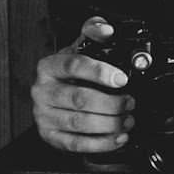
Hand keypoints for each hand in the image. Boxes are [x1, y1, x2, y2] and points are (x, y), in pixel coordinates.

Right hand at [31, 16, 135, 152]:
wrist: (52, 92)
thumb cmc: (69, 69)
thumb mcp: (79, 46)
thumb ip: (94, 31)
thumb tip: (106, 29)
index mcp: (49, 66)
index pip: (73, 65)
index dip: (100, 72)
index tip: (121, 78)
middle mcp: (43, 91)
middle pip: (78, 98)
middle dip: (110, 103)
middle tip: (130, 102)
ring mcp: (44, 115)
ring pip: (78, 123)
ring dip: (109, 124)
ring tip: (127, 119)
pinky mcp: (49, 136)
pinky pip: (76, 144)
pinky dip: (101, 143)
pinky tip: (117, 137)